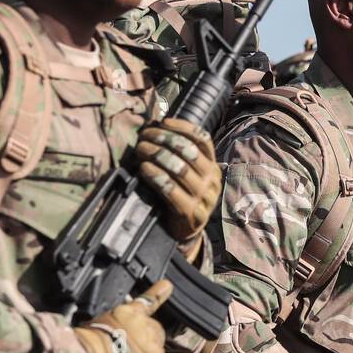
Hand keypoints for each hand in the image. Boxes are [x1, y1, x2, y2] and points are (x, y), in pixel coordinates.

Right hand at [74, 280, 175, 352]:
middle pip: (154, 330)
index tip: (167, 285)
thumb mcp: (94, 326)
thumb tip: (108, 337)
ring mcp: (151, 340)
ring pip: (158, 349)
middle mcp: (143, 322)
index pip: (146, 301)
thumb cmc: (85, 344)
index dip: (157, 293)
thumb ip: (109, 327)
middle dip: (146, 343)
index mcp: (126, 312)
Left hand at [135, 118, 222, 242]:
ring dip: (156, 155)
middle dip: (164, 139)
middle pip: (189, 151)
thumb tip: (155, 127)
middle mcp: (211, 180)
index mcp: (212, 167)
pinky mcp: (190, 212)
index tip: (163, 121)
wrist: (187, 231)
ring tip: (140, 150)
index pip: (202, 139)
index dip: (183, 127)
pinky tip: (144, 169)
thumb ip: (179, 155)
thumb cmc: (182, 196)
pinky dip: (155, 176)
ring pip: (179, 168)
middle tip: (144, 137)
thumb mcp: (188, 175)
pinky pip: (170, 189)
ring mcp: (203, 197)